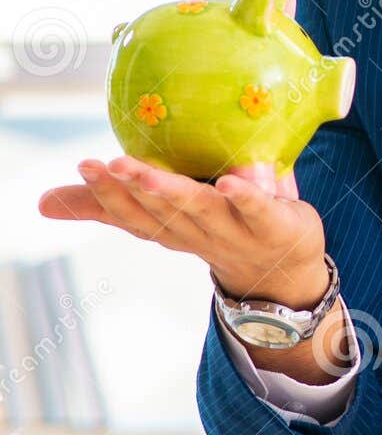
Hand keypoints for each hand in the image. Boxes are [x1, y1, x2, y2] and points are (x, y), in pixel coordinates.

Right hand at [40, 157, 328, 308]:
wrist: (286, 270)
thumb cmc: (220, 228)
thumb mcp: (169, 217)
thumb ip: (115, 206)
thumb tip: (41, 202)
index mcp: (172, 229)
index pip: (133, 215)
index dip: (107, 194)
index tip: (83, 164)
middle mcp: (199, 233)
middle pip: (159, 212)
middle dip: (129, 189)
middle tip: (101, 165)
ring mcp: (237, 233)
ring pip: (200, 211)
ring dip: (173, 193)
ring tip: (147, 173)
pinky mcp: (276, 226)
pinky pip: (259, 211)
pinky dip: (243, 197)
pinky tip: (229, 181)